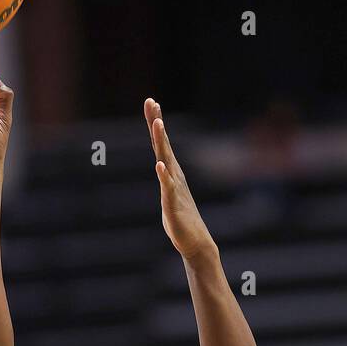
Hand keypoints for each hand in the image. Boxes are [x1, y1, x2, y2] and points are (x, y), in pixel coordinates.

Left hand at [144, 98, 213, 259]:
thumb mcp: (168, 195)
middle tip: (152, 102)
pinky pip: (167, 188)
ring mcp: (174, 188)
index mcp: (170, 172)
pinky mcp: (173, 205)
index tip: (151, 102)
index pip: (161, 144)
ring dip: (161, 143)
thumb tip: (163, 167)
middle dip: (157, 123)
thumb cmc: (180, 221)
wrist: (195, 243)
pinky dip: (164, 177)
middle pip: (163, 145)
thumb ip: (165, 180)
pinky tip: (160, 166)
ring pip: (166, 161)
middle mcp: (174, 176)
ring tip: (158, 124)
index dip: (155, 123)